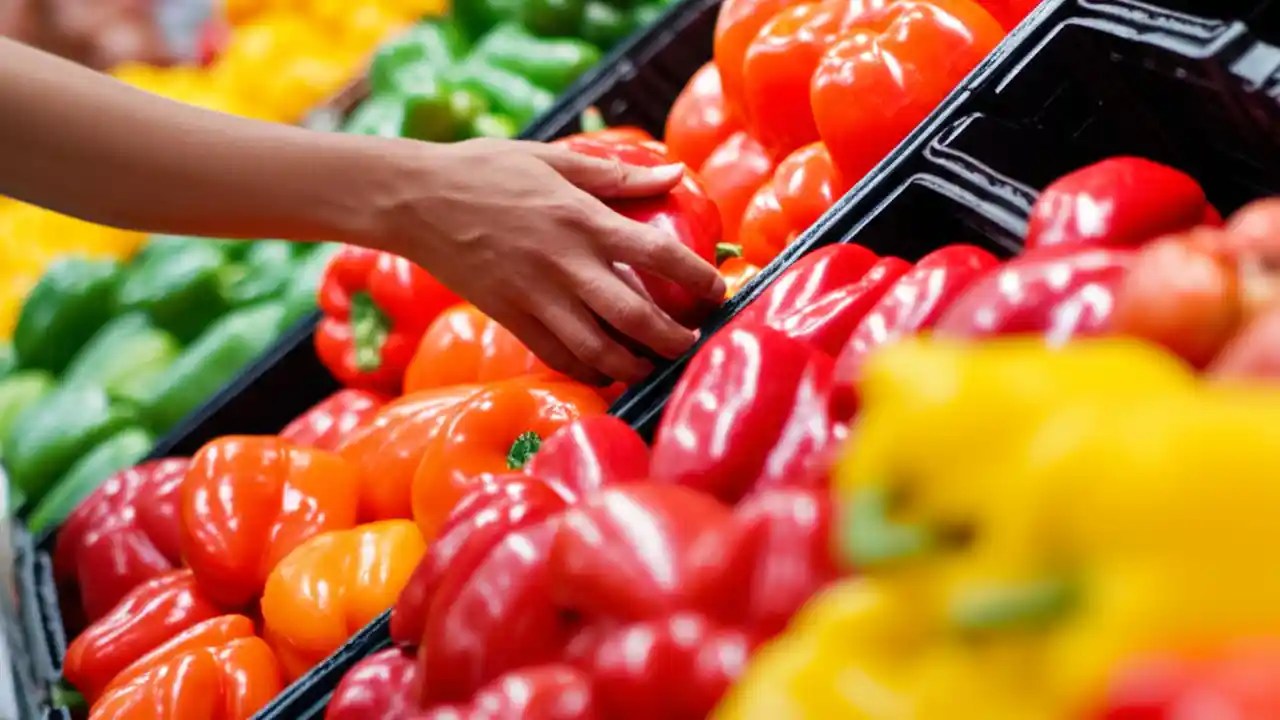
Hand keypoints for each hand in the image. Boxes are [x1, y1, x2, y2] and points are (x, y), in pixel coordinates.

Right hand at [370, 137, 725, 384]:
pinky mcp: (510, 317)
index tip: (716, 289)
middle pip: (636, 314)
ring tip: (653, 364)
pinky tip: (605, 371)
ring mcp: (536, 296)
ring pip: (599, 348)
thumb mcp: (554, 160)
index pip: (659, 254)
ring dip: (634, 364)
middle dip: (672, 337)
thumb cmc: (485, 171)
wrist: (416, 200)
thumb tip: (674, 173)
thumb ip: (618, 174)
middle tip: (690, 341)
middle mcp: (566, 263)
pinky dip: (588, 371)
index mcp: (583, 218)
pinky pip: (558, 356)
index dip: (696, 277)